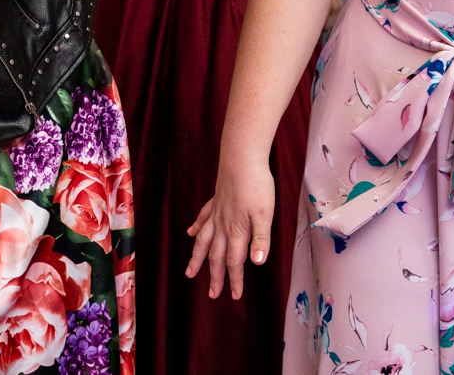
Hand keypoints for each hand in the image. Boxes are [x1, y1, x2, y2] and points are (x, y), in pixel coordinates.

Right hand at [185, 159, 275, 299]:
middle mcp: (223, 225)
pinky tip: (191, 233)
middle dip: (214, 276)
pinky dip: (196, 227)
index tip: (233, 296)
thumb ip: (260, 238)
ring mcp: (217, 212)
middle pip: (217, 255)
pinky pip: (203, 218)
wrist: (242, 158)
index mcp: (236, 230)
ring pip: (204, 240)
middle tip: (211, 294)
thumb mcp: (264, 213)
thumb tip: (256, 263)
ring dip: (198, 257)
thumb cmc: (257, 185)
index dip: (234, 280)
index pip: (234, 261)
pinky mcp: (216, 200)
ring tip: (190, 271)